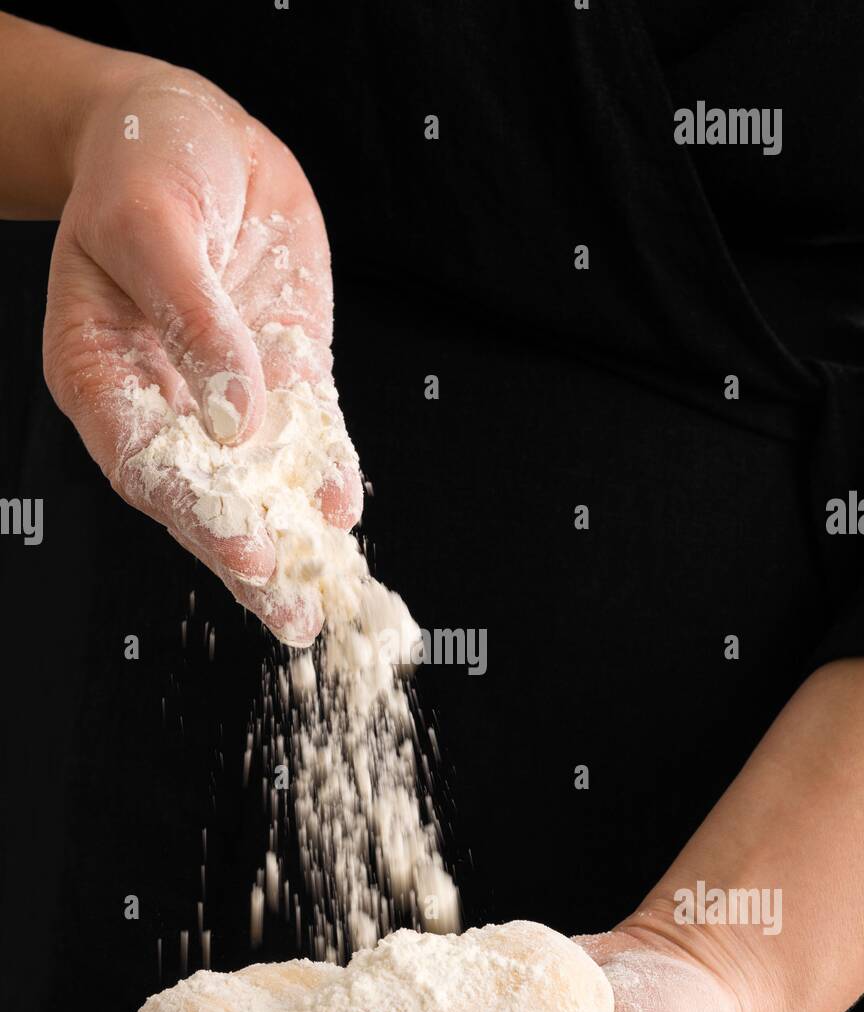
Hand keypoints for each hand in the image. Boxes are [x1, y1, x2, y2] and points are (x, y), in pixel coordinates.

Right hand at [44, 59, 361, 641]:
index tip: (246, 552)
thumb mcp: (153, 223)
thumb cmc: (144, 160)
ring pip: (260, 482)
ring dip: (294, 541)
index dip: (195, 514)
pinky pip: (308, 437)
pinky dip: (328, 475)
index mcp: (102, 373)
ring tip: (323, 601)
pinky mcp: (285, 376)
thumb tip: (236, 413)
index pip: (146, 463)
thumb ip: (191, 318)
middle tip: (292, 616)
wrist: (196, 128)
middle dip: (249, 560)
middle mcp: (166, 400)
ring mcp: (230, 393)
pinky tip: (345, 511)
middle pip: (205, 496)